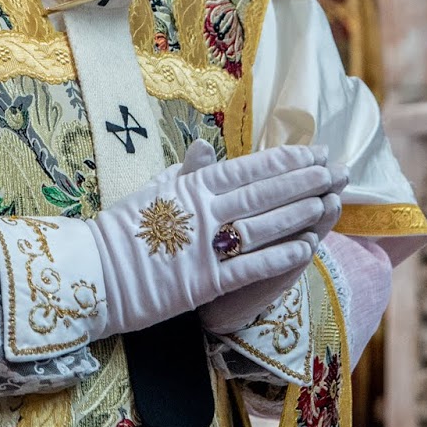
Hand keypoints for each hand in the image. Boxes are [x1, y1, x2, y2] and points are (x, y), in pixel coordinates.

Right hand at [88, 141, 340, 340]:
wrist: (91, 271)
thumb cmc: (121, 231)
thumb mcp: (152, 191)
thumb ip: (185, 172)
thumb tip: (205, 146)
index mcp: (190, 186)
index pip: (247, 168)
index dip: (285, 160)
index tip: (314, 152)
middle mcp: (202, 210)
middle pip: (263, 192)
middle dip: (303, 180)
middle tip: (336, 170)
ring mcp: (204, 245)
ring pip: (262, 224)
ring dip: (298, 212)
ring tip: (328, 202)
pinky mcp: (203, 280)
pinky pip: (250, 266)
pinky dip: (280, 255)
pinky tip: (306, 247)